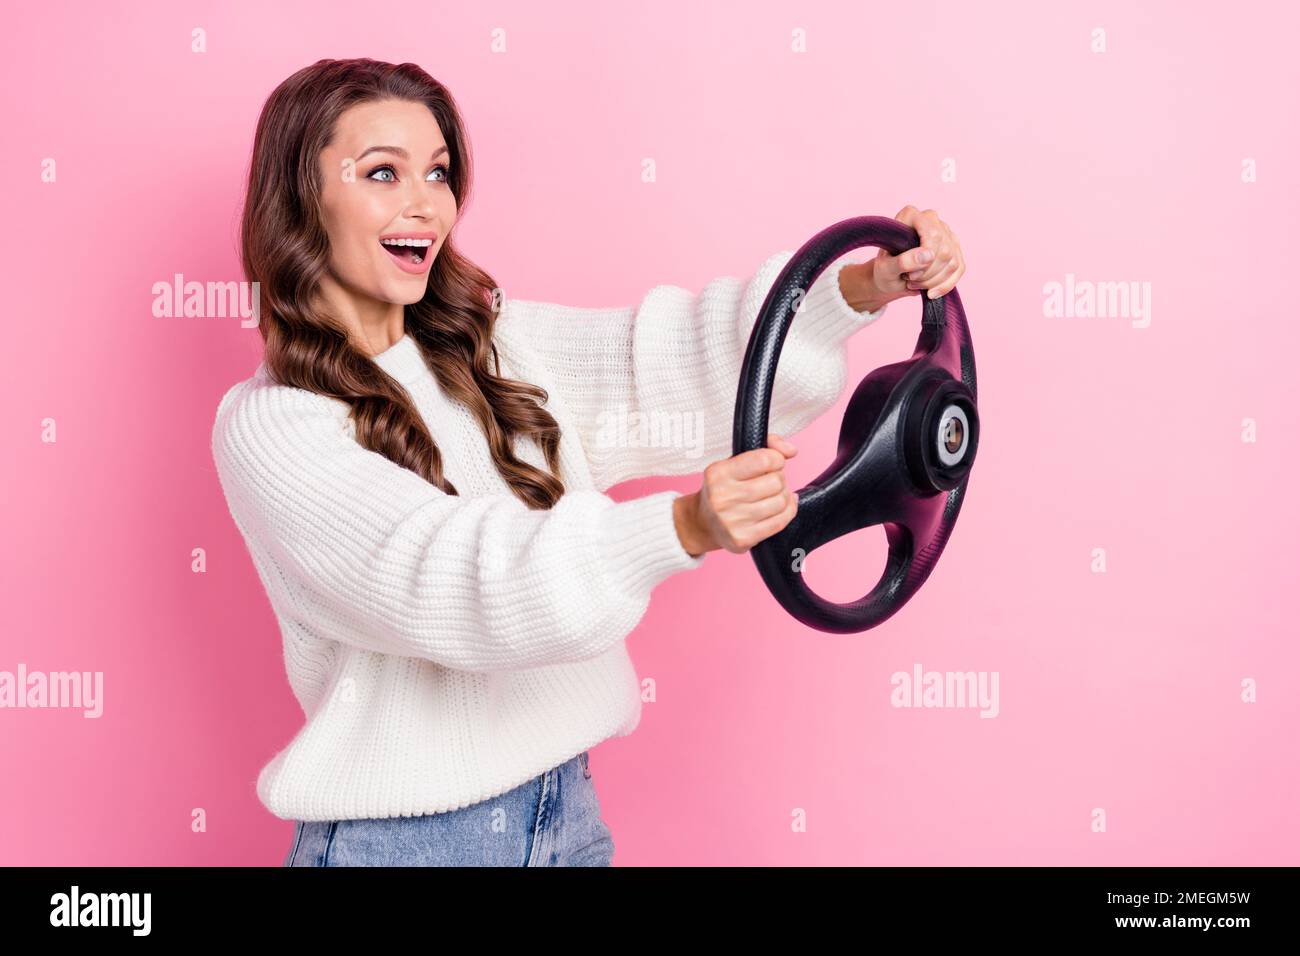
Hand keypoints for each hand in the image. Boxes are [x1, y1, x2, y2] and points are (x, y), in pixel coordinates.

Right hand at [673, 433, 798, 555]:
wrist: (702, 523)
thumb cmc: (723, 488)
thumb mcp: (733, 462)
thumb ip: (765, 447)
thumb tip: (791, 450)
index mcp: (718, 473)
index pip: (764, 460)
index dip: (777, 459)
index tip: (773, 463)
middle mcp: (723, 497)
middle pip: (776, 482)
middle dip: (779, 479)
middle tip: (771, 482)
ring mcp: (732, 520)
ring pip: (781, 502)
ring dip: (784, 496)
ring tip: (774, 495)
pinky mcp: (742, 538)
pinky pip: (780, 522)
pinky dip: (787, 512)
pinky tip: (780, 508)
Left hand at [871, 205, 966, 300]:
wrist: (890, 277)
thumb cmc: (885, 269)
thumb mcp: (885, 269)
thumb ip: (902, 261)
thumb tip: (928, 256)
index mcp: (911, 215)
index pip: (933, 234)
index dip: (927, 257)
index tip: (910, 274)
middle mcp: (931, 219)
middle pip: (945, 250)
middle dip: (928, 273)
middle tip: (910, 280)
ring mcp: (945, 233)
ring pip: (953, 261)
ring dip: (935, 281)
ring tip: (916, 283)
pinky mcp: (954, 249)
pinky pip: (959, 269)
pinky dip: (946, 285)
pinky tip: (931, 292)